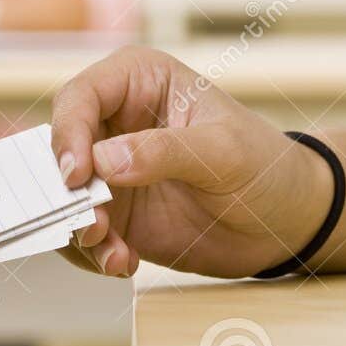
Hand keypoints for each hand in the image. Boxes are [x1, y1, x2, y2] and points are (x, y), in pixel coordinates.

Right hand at [51, 47, 333, 277]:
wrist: (286, 220)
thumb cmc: (264, 165)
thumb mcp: (223, 152)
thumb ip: (164, 152)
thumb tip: (104, 161)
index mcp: (138, 81)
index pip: (81, 97)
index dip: (68, 133)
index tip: (76, 175)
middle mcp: (115, 122)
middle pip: (59, 148)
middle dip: (64, 191)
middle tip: (90, 225)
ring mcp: (111, 171)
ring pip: (63, 197)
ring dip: (77, 229)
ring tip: (114, 253)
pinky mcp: (116, 214)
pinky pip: (82, 234)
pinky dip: (94, 254)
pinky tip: (124, 264)